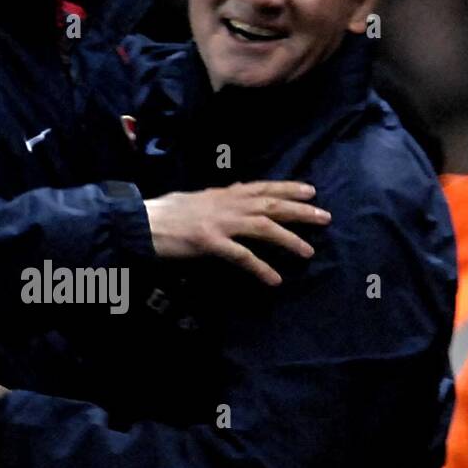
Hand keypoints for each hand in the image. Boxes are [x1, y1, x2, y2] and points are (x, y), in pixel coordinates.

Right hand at [143, 181, 330, 285]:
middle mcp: (227, 204)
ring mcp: (220, 223)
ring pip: (263, 228)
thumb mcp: (198, 198)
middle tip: (324, 217)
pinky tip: (274, 279)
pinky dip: (260, 268)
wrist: (143, 222)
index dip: (288, 188)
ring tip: (308, 251)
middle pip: (271, 205)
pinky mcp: (210, 242)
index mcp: (223, 194)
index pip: (262, 187)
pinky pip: (241, 257)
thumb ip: (220, 197)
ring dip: (289, 239)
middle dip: (300, 211)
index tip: (310, 190)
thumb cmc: (167, 212)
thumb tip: (236, 190)